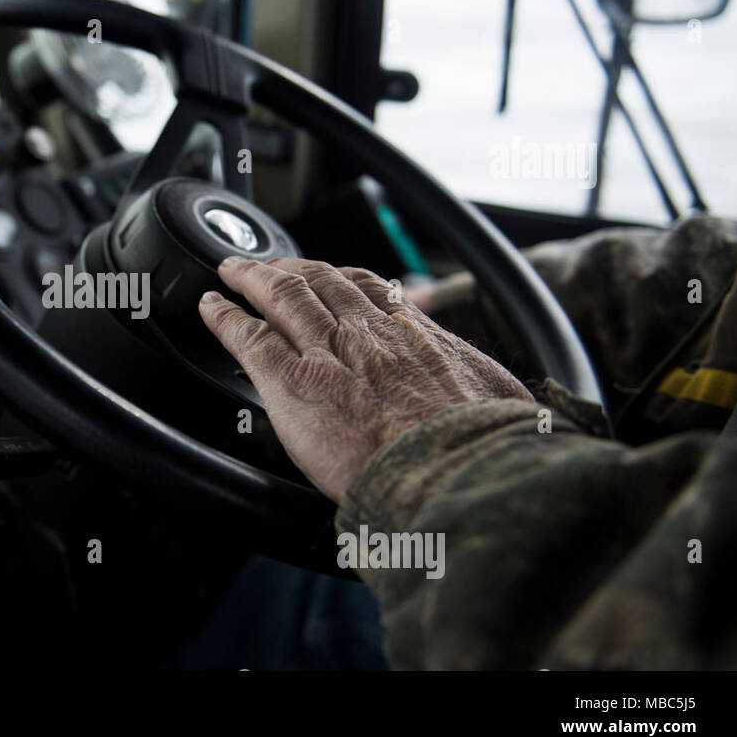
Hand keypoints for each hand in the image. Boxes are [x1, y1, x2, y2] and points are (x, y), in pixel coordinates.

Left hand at [198, 257, 533, 503]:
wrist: (454, 472)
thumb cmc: (480, 449)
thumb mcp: (503, 402)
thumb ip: (496, 391)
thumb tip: (525, 405)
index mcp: (416, 336)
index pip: (372, 289)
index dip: (341, 276)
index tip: (327, 272)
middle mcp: (368, 333)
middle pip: (319, 281)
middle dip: (288, 268)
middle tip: (263, 264)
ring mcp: (328, 353)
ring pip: (281, 297)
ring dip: (251, 279)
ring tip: (231, 273)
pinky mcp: (293, 383)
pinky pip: (249, 337)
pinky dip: (225, 317)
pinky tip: (211, 308)